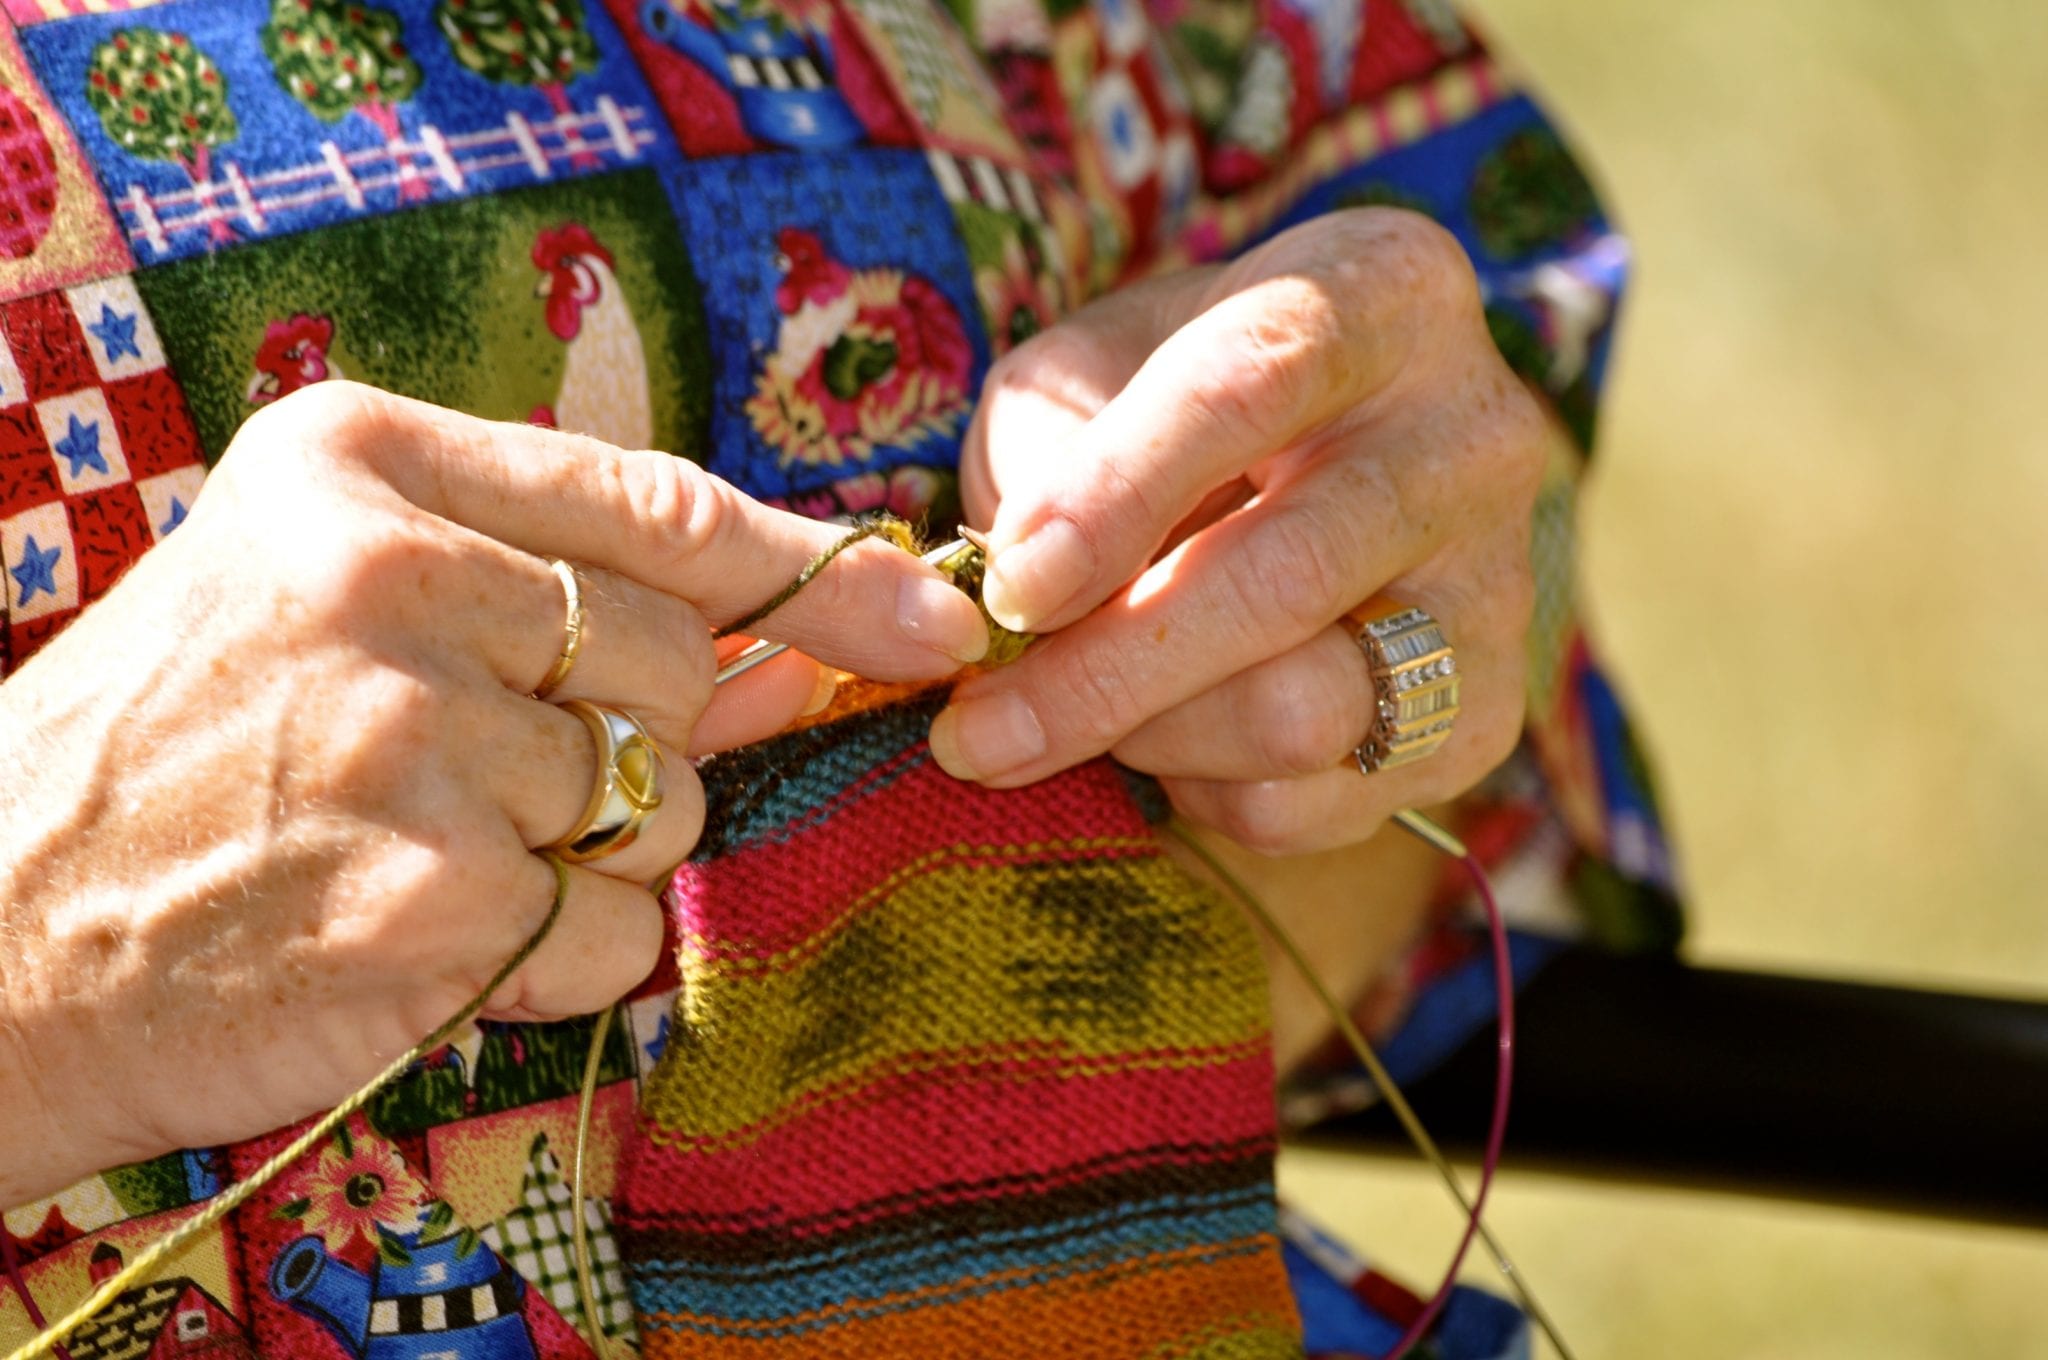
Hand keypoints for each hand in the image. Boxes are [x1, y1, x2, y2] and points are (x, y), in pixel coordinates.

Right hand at [0, 383, 987, 1203]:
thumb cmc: (174, 748)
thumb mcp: (317, 581)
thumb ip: (540, 572)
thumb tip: (800, 627)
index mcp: (359, 467)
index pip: (661, 507)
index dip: (817, 566)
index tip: (933, 610)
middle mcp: (391, 582)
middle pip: (675, 670)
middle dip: (629, 739)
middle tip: (472, 772)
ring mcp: (416, 746)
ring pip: (665, 807)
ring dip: (588, 849)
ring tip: (418, 847)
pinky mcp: (436, 905)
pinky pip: (623, 928)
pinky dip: (565, 951)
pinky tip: (424, 932)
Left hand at [935, 209, 1545, 853]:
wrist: (1314, 468)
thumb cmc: (1170, 401)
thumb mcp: (1088, 369)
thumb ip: (1047, 451)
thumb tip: (1019, 598)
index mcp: (1383, 292)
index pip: (1249, 386)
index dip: (1119, 496)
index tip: (1011, 588)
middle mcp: (1474, 434)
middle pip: (1283, 580)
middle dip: (1100, 674)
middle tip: (974, 731)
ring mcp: (1497, 585)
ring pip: (1305, 711)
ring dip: (1147, 736)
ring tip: (1074, 708)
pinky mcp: (1486, 715)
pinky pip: (1316, 800)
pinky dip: (1206, 789)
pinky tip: (1171, 732)